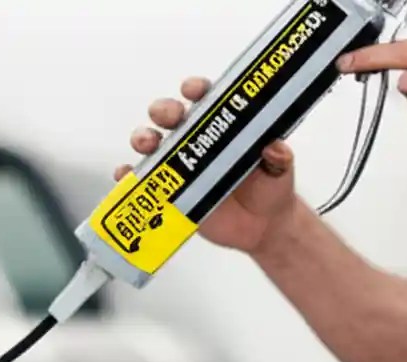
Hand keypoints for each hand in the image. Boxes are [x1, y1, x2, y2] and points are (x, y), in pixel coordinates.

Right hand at [116, 78, 301, 256]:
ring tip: (147, 144)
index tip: (194, 90)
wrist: (262, 227)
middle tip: (169, 117)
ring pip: (151, 143)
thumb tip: (276, 148)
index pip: (205, 98)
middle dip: (164, 109)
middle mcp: (195, 139)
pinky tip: (126, 176)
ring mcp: (179, 165)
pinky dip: (129, 176)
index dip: (196, 89)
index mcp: (222, 125)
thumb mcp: (280, 170)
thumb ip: (279, 158)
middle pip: (170, 115)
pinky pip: (143, 181)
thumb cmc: (269, 188)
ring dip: (143, 137)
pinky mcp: (169, 191)